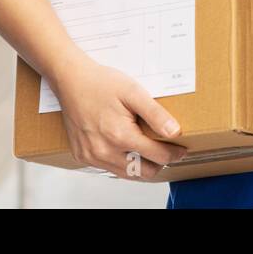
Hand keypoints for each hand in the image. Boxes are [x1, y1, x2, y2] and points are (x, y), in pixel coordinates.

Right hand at [54, 58, 186, 180]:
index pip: (157, 156)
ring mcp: (91, 156)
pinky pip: (108, 167)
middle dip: (158, 163)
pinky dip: (121, 162)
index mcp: (120, 136)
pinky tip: (125, 147)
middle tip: (166, 150)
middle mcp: (104, 151)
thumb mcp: (134, 92)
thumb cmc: (101, 83)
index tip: (181, 149)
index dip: (173, 154)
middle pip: (143, 171)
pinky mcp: (82, 155)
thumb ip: (156, 114)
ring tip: (148, 149)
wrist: (71, 80)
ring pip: (125, 173)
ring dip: (140, 165)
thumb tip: (174, 132)